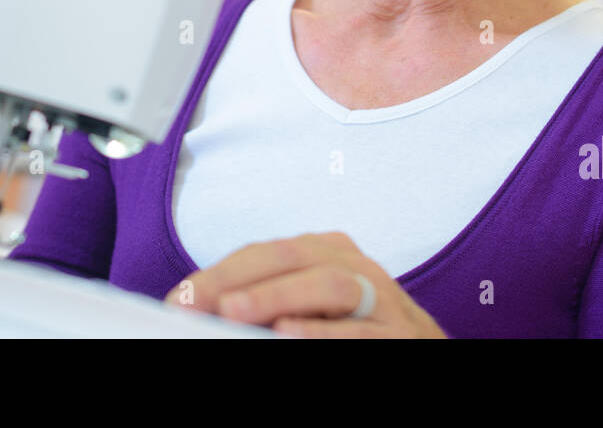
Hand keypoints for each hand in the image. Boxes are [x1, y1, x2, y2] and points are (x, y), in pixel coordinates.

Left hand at [163, 231, 445, 337]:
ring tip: (234, 311)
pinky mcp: (402, 336)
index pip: (266, 251)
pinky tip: (289, 334)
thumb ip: (268, 304)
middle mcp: (357, 267)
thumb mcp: (314, 308)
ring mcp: (382, 300)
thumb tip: (200, 307)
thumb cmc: (359, 331)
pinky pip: (361, 331)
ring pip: (329, 282)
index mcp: (330, 253)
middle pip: (292, 256)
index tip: (181, 298)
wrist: (422, 351)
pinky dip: (324, 333)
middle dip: (237, 278)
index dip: (220, 271)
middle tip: (194, 303)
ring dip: (277, 295)